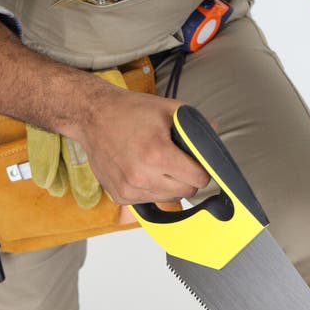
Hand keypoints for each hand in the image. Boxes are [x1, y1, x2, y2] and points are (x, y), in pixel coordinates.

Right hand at [72, 84, 209, 203]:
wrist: (94, 116)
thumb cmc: (131, 111)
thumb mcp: (168, 108)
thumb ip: (195, 124)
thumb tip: (215, 134)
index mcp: (157, 154)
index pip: (198, 179)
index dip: (203, 169)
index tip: (199, 161)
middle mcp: (142, 176)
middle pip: (186, 191)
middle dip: (189, 177)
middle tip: (180, 159)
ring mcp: (129, 189)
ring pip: (169, 199)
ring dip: (172, 184)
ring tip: (161, 162)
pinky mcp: (119, 196)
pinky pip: (149, 201)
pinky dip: (153, 189)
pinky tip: (145, 169)